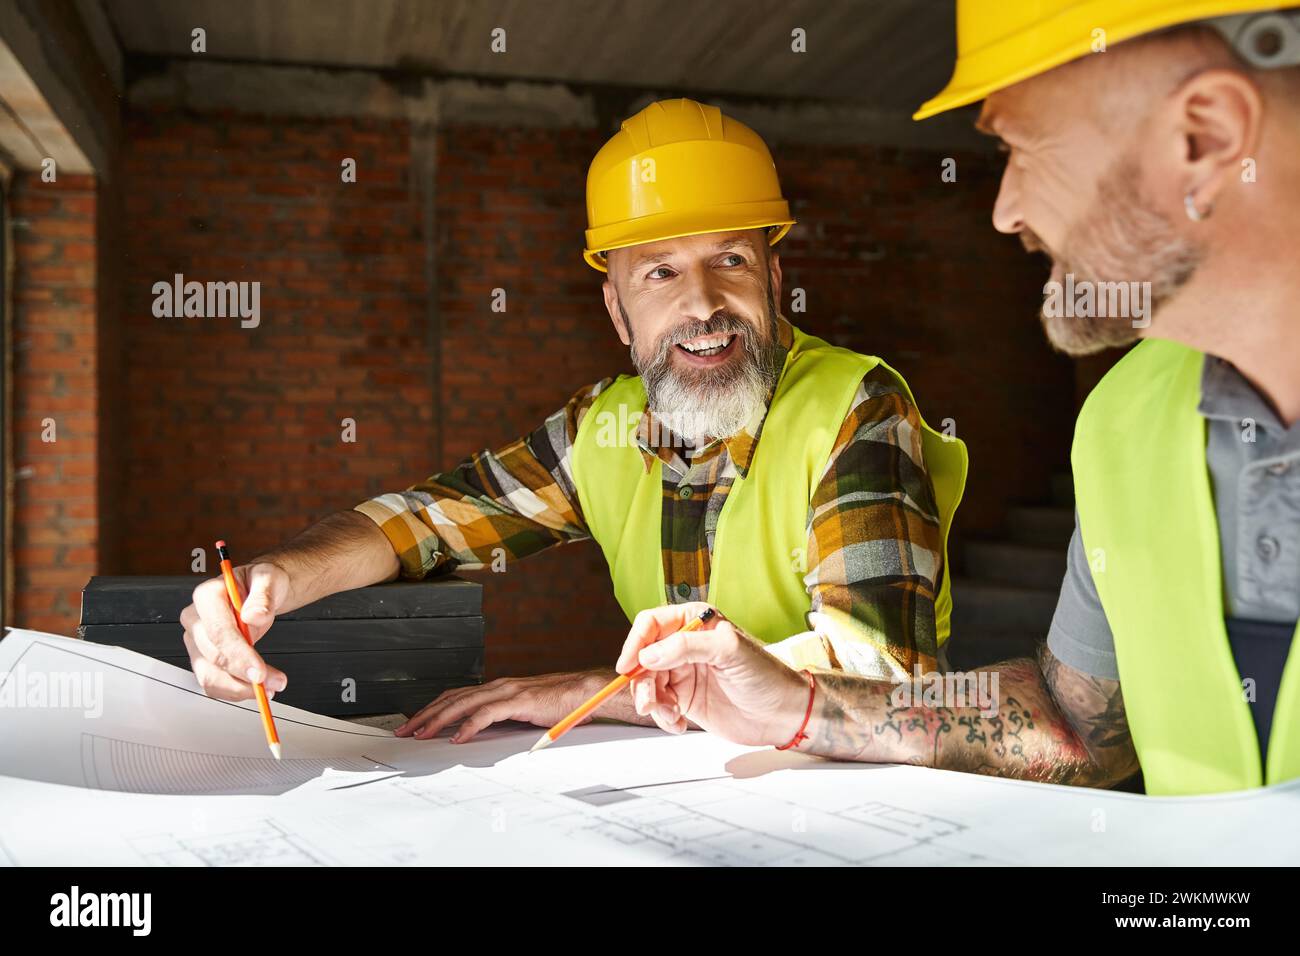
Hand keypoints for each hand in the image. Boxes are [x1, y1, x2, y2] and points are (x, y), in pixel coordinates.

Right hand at [179, 562, 290, 701]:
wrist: (258, 594)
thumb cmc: (261, 583)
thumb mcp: (269, 578)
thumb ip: (263, 595)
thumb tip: (254, 616)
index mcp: (207, 596)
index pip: (218, 631)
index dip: (238, 654)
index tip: (259, 672)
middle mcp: (195, 619)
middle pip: (213, 656)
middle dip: (245, 674)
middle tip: (275, 681)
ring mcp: (196, 641)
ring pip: (209, 676)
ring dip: (241, 688)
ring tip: (271, 687)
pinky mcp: (203, 658)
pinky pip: (214, 683)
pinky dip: (236, 690)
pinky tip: (258, 688)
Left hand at [395, 671, 609, 742]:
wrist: (585, 693)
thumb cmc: (558, 704)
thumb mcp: (521, 712)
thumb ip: (501, 718)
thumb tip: (477, 734)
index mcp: (497, 687)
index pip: (455, 696)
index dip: (432, 709)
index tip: (415, 724)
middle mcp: (498, 685)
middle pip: (452, 698)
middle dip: (425, 715)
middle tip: (406, 731)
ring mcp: (507, 692)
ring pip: (463, 704)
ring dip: (439, 720)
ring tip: (422, 734)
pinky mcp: (519, 701)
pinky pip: (487, 713)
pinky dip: (469, 725)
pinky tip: (458, 737)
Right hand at [614, 603, 810, 746]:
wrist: (783, 714)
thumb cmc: (766, 675)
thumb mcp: (728, 651)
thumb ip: (686, 647)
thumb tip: (648, 655)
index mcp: (696, 622)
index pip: (652, 624)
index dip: (635, 643)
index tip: (629, 666)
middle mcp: (686, 645)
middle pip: (644, 657)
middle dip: (642, 681)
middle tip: (649, 703)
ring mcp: (684, 672)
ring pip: (648, 683)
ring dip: (652, 702)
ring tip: (672, 715)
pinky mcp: (685, 698)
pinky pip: (659, 706)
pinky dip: (663, 717)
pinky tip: (680, 723)